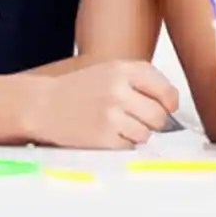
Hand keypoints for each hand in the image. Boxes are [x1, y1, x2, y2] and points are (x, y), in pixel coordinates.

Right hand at [36, 60, 179, 148]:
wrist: (43, 105)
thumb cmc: (79, 90)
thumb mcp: (110, 71)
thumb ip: (141, 81)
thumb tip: (172, 105)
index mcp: (123, 70)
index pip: (165, 90)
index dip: (170, 103)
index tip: (167, 107)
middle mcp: (119, 90)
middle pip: (159, 116)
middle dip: (153, 122)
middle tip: (138, 119)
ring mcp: (111, 115)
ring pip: (146, 134)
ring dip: (136, 134)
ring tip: (117, 125)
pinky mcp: (103, 137)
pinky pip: (129, 146)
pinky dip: (122, 144)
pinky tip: (106, 133)